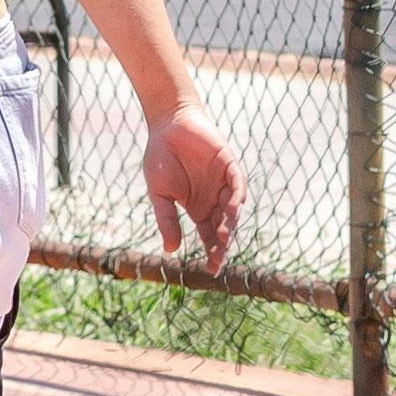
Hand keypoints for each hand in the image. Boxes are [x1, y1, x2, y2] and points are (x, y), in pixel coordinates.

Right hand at [142, 105, 240, 266]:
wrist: (167, 125)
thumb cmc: (160, 158)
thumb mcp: (159, 194)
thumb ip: (166, 220)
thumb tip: (171, 250)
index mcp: (198, 209)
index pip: (209, 237)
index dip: (212, 253)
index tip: (212, 270)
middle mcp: (214, 200)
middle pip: (223, 228)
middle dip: (222, 245)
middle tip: (218, 259)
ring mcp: (222, 184)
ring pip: (232, 210)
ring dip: (229, 224)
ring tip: (222, 237)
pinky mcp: (229, 166)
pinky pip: (236, 186)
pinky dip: (235, 199)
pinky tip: (230, 210)